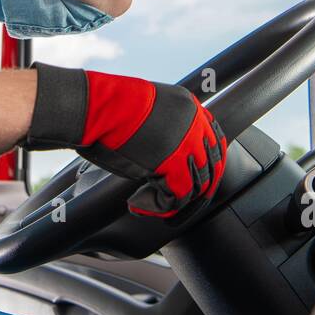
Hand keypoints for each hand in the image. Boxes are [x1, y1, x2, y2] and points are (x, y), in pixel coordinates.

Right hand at [19, 62, 227, 218]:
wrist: (100, 108)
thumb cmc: (109, 106)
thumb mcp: (148, 108)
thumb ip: (163, 125)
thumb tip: (161, 147)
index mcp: (190, 107)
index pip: (215, 140)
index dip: (208, 163)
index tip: (198, 178)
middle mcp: (195, 125)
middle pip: (212, 165)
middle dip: (199, 188)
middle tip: (182, 203)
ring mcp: (188, 145)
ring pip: (196, 186)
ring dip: (174, 201)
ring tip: (150, 205)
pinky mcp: (174, 165)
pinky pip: (177, 197)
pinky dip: (159, 208)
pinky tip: (139, 204)